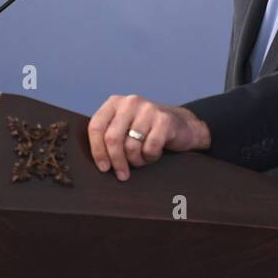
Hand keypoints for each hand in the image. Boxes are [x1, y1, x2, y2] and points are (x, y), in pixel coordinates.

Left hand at [87, 95, 210, 180]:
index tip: (103, 168)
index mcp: (114, 103)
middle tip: (122, 175)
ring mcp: (148, 109)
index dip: (97, 150)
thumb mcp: (124, 127)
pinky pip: (150, 148)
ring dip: (136, 161)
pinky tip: (153, 154)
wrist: (181, 124)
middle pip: (112, 138)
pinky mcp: (164, 120)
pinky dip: (150, 157)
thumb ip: (108, 135)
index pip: (96, 127)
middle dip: (116, 161)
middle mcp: (129, 102)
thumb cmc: (146, 130)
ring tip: (141, 160)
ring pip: (131, 146)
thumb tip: (96, 161)